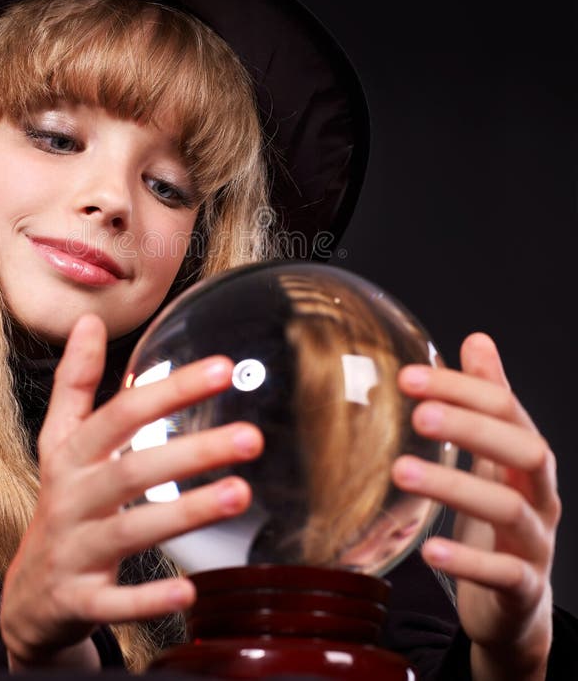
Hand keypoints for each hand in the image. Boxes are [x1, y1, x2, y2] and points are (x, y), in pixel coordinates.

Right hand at [0, 313, 262, 668]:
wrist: (28, 595)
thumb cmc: (61, 501)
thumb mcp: (59, 440)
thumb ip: (75, 382)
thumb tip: (88, 320)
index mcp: (72, 455)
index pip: (122, 414)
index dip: (172, 390)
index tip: (225, 369)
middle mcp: (72, 497)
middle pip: (132, 469)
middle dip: (192, 451)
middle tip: (252, 437)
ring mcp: (73, 550)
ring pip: (129, 530)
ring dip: (185, 513)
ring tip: (241, 494)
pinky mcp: (77, 600)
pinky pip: (112, 601)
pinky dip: (146, 599)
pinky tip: (191, 591)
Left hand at [392, 333, 560, 680]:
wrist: (517, 604)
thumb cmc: (499, 515)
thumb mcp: (494, 454)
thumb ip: (487, 401)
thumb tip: (478, 339)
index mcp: (528, 455)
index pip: (506, 408)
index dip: (462, 389)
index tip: (407, 377)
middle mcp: (541, 493)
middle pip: (524, 450)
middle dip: (472, 428)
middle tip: (418, 415)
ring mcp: (536, 542)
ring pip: (510, 509)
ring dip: (455, 487)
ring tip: (402, 472)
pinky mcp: (524, 587)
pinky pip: (505, 574)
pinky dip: (469, 562)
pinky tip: (429, 549)